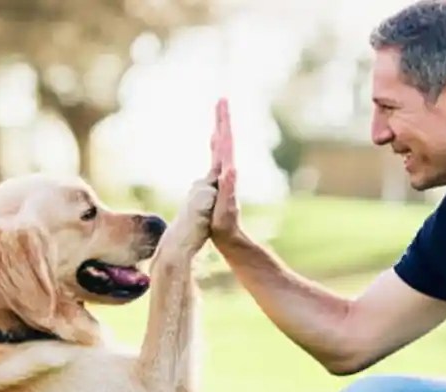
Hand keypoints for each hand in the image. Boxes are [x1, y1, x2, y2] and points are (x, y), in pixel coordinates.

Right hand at [208, 97, 239, 241]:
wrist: (230, 238)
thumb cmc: (225, 226)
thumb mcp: (225, 209)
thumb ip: (228, 189)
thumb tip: (230, 168)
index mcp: (227, 173)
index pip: (225, 143)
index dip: (223, 123)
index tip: (222, 104)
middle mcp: (227, 171)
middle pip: (225, 139)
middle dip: (223, 119)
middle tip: (222, 100)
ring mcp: (223, 175)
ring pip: (222, 146)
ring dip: (221, 128)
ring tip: (220, 113)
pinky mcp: (218, 182)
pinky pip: (217, 156)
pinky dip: (216, 144)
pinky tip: (215, 140)